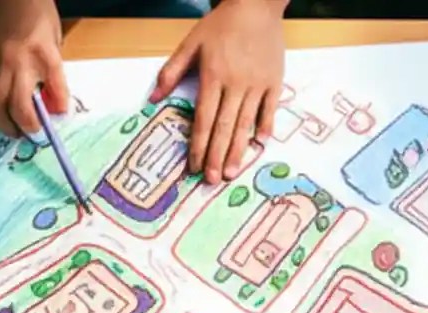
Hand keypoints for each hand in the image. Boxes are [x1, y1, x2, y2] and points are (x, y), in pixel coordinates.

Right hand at [0, 0, 68, 136]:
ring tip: (6, 120)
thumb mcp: (56, 47)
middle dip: (13, 127)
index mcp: (35, 59)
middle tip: (21, 133)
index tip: (40, 131)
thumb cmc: (36, 14)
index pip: (34, 103)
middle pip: (5, 108)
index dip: (36, 124)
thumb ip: (57, 80)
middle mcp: (10, 61)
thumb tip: (57, 109)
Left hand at [150, 0, 287, 183]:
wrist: (256, 5)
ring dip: (239, 151)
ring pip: (246, 124)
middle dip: (218, 157)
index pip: (204, 119)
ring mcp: (257, 84)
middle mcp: (236, 84)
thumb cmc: (221, 24)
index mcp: (213, 77)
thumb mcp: (190, 43)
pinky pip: (270, 109)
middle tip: (213, 181)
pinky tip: (260, 145)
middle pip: (225, 128)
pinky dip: (265, 127)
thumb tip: (153, 98)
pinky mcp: (275, 81)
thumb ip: (171, 71)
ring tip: (233, 173)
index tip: (194, 166)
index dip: (198, 145)